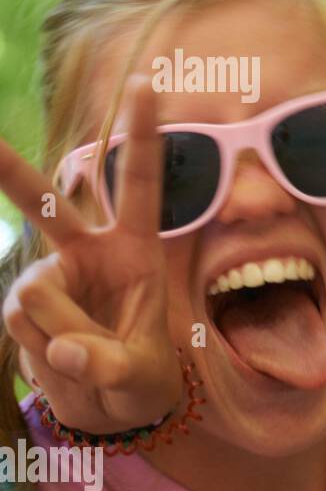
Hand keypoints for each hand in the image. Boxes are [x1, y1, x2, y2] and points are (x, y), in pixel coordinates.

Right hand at [0, 82, 180, 431]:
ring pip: (34, 295)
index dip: (142, 136)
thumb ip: (108, 363)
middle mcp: (90, 252)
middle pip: (48, 205)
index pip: (142, 185)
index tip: (147, 83)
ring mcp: (52, 277)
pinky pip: (21, 322)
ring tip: (86, 355)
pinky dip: (41, 347)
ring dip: (59, 333)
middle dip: (10, 172)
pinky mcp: (25, 306)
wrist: (114, 407)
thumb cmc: (143, 379)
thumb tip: (66, 353)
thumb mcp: (142, 375)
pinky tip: (59, 356)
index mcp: (136, 249)